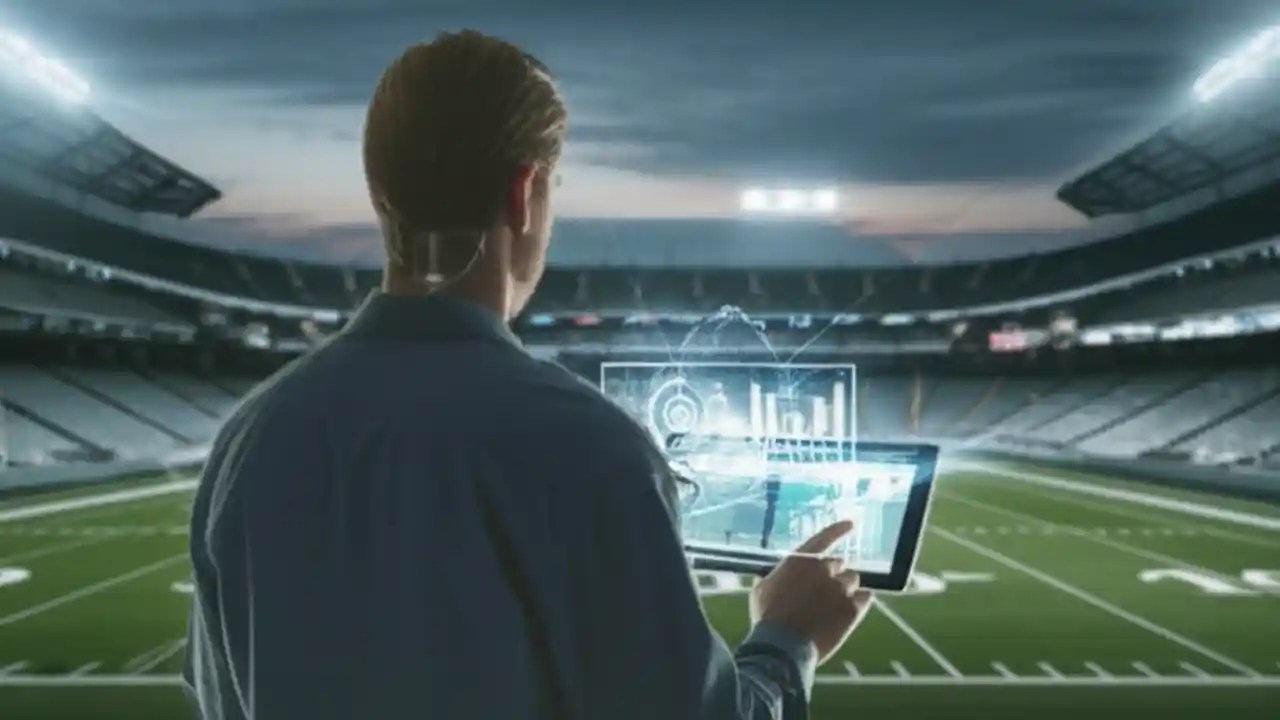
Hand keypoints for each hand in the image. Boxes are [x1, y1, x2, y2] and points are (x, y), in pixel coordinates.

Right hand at [748, 520, 873, 664]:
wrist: (782, 646)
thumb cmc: (768, 618)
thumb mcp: (763, 590)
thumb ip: (778, 577)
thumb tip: (780, 575)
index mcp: (801, 561)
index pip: (824, 538)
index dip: (838, 529)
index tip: (850, 524)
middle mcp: (823, 569)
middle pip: (839, 565)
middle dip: (832, 576)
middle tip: (823, 595)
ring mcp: (840, 588)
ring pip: (852, 581)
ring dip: (845, 590)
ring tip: (832, 608)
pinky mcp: (852, 608)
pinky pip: (866, 597)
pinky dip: (860, 602)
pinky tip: (849, 612)